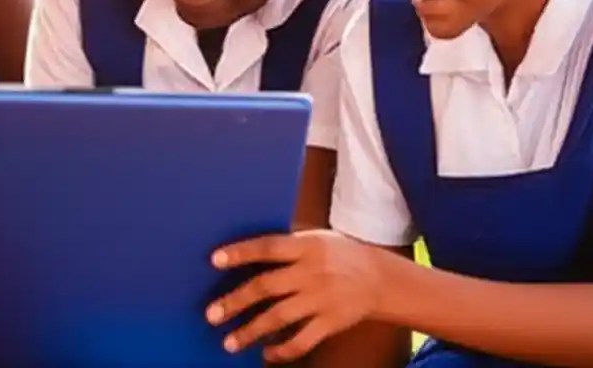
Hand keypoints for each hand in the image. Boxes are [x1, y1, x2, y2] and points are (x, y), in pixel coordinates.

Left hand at [207, 230, 388, 362]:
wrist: (381, 278)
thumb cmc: (337, 254)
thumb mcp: (315, 238)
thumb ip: (285, 246)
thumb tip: (243, 251)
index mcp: (306, 247)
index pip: (268, 247)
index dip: (241, 253)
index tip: (214, 260)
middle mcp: (312, 273)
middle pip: (267, 287)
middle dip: (236, 301)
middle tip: (211, 314)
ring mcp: (322, 299)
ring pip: (280, 317)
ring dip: (251, 331)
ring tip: (228, 342)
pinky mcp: (332, 322)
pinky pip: (303, 340)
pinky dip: (283, 349)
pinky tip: (265, 353)